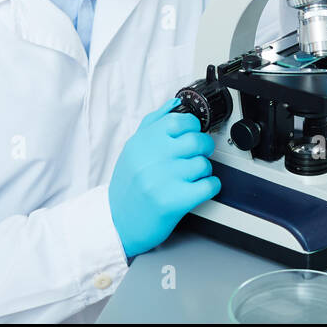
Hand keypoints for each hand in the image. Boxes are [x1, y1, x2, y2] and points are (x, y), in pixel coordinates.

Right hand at [108, 98, 218, 258]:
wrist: (116, 224)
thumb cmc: (127, 187)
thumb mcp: (132, 149)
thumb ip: (153, 122)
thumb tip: (177, 102)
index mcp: (142, 142)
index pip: (180, 120)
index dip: (192, 128)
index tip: (191, 135)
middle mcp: (151, 158)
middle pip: (197, 141)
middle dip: (204, 148)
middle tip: (197, 155)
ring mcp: (163, 179)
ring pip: (204, 164)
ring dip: (204, 171)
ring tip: (191, 177)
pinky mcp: (174, 201)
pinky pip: (209, 185)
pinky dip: (210, 187)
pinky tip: (198, 189)